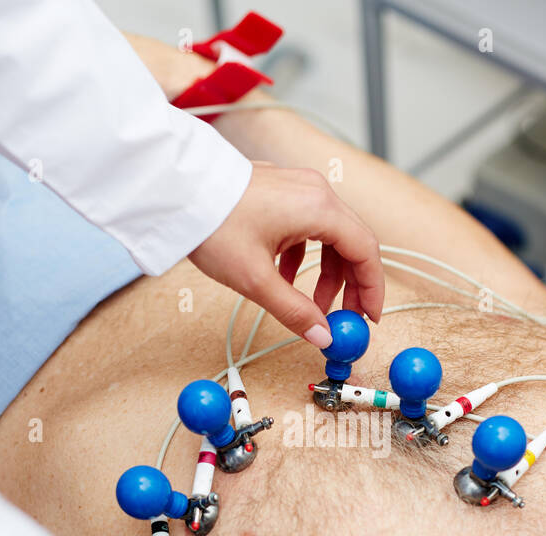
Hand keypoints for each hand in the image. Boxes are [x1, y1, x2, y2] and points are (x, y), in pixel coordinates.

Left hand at [188, 163, 384, 348]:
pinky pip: (309, 227)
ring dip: (327, 273)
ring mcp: (300, 188)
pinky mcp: (283, 191)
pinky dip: (306, 256)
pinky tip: (284, 277)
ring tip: (309, 304)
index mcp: (319, 208)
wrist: (174, 190)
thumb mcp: (255, 279)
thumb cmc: (213, 225)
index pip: (366, 251)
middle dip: (352, 284)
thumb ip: (295, 311)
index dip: (372, 288)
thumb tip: (323, 337)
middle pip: (353, 243)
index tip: (368, 317)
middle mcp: (316, 192)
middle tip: (344, 318)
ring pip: (331, 236)